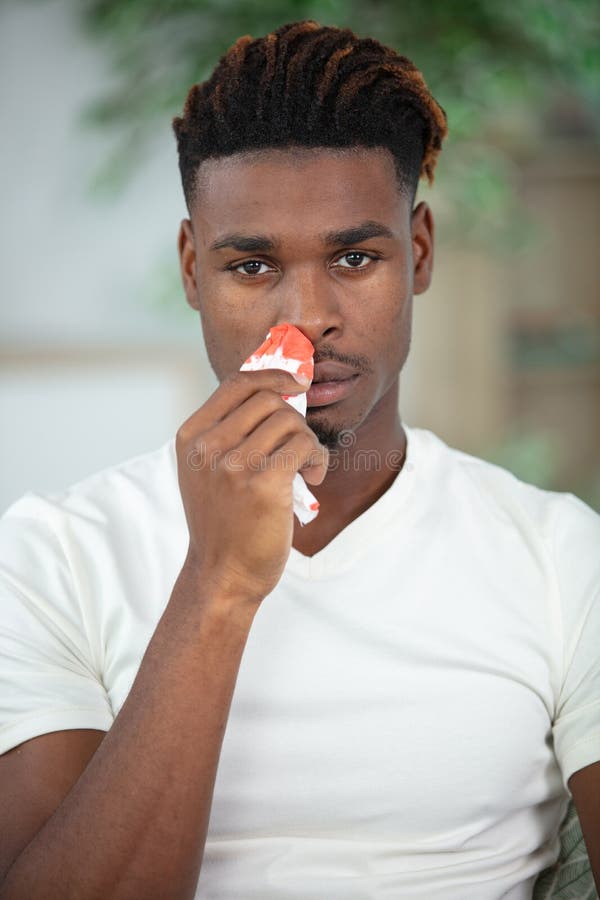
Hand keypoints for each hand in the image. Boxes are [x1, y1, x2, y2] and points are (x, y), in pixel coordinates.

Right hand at [175, 369, 327, 607]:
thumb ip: (229, 431)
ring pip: (290, 421)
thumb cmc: (225, 521)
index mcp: (190, 437)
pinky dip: (317, 459)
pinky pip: (305, 446)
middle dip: (294, 418)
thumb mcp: (209, 470)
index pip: (236, 383)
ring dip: (308, 442)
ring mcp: (232, 465)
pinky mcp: (262, 484)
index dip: (273, 374)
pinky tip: (313, 478)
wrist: (223, 574)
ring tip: (306, 468)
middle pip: (268, 399)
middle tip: (299, 448)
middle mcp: (207, 447)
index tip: (299, 380)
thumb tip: (277, 385)